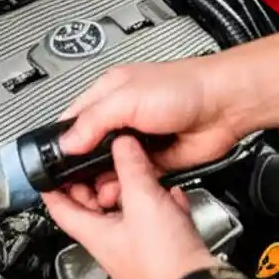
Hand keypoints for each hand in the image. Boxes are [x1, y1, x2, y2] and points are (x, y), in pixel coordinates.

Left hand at [43, 137, 219, 278]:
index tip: (50, 168)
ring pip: (125, 212)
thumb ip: (131, 167)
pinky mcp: (161, 250)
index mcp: (94, 235)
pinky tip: (172, 195)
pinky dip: (160, 204)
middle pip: (94, 207)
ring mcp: (136, 248)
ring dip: (130, 190)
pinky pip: (154, 221)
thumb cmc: (162, 260)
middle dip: (98, 181)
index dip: (51, 187)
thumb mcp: (142, 200)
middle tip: (103, 160)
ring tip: (137, 171)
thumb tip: (122, 144)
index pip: (59, 208)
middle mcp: (111, 244)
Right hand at [58, 58, 254, 209]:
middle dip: (82, 167)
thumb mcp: (127, 99)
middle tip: (77, 183)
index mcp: (108, 95)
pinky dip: (127, 186)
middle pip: (89, 148)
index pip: (73, 120)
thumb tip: (67, 142)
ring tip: (102, 188)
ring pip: (110, 167)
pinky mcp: (155, 160)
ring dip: (104, 180)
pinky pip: (133, 178)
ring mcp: (139, 140)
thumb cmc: (184, 89)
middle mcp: (122, 117)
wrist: (224, 106)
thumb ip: (93, 120)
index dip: (62, 142)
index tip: (55, 163)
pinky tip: (124, 189)